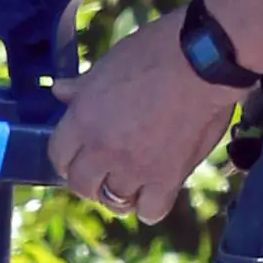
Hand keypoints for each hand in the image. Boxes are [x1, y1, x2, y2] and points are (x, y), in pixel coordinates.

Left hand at [47, 11, 235, 221]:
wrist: (204, 60)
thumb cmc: (156, 51)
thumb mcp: (110, 62)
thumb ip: (83, 86)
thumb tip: (59, 91)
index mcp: (83, 119)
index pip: (57, 156)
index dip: (67, 159)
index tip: (78, 157)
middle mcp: (102, 149)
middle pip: (81, 185)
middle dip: (89, 182)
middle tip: (103, 174)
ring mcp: (134, 168)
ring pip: (114, 202)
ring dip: (119, 195)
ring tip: (130, 184)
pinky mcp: (167, 178)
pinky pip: (150, 211)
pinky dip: (151, 206)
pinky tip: (155, 193)